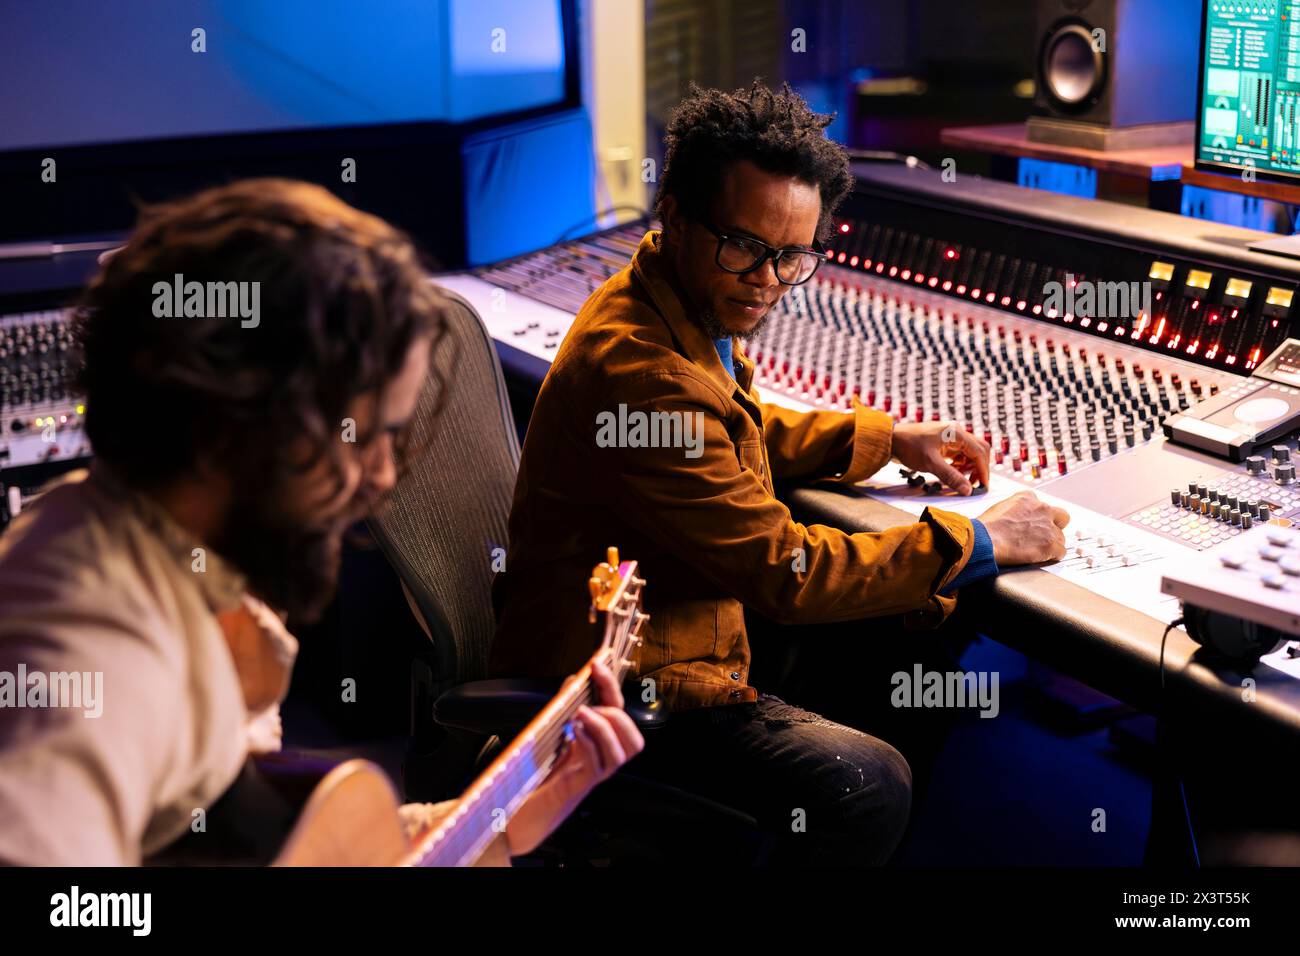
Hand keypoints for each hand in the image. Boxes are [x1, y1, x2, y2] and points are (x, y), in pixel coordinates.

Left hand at [504, 658, 643, 856]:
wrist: (512, 813)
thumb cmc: (531, 775)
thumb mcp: (550, 734)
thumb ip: (563, 709)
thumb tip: (573, 680)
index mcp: (596, 747)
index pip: (618, 714)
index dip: (611, 687)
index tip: (598, 663)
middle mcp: (601, 763)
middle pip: (634, 737)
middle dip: (616, 710)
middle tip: (590, 701)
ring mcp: (593, 776)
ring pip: (624, 750)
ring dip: (604, 725)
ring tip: (581, 714)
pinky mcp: (578, 786)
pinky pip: (598, 762)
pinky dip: (590, 741)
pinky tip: (574, 730)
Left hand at [891, 420, 989, 495]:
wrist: (891, 439)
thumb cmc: (909, 446)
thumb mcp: (931, 463)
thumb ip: (951, 477)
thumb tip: (968, 490)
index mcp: (956, 433)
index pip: (979, 452)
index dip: (983, 470)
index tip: (983, 485)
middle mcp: (956, 432)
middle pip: (978, 450)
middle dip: (979, 468)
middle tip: (974, 484)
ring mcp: (950, 437)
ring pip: (969, 452)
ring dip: (969, 467)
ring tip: (962, 480)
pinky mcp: (943, 442)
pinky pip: (958, 453)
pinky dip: (959, 464)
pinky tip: (953, 473)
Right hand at [978, 490, 1070, 565]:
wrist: (984, 539)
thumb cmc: (986, 527)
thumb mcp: (1001, 507)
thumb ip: (1016, 510)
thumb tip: (1017, 519)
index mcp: (1028, 498)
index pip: (1044, 506)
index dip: (1039, 518)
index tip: (1034, 525)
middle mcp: (1042, 509)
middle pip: (1061, 518)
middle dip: (1054, 526)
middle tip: (1043, 536)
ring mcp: (1048, 527)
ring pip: (1061, 537)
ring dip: (1051, 544)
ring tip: (1036, 551)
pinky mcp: (1050, 544)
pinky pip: (1060, 552)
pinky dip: (1052, 556)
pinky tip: (1041, 558)